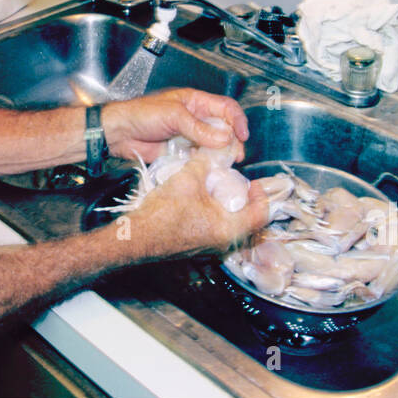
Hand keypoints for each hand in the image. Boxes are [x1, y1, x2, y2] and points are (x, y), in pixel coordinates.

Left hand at [101, 88, 249, 163]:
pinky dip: (206, 163)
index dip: (237, 120)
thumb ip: (199, 128)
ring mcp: (189, 136)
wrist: (119, 133)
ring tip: (224, 164)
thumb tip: (224, 138)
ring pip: (213, 146)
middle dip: (232, 141)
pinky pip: (199, 158)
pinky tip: (209, 169)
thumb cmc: (141, 114)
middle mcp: (195, 119)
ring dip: (220, 155)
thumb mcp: (173, 116)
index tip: (242, 136)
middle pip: (223, 129)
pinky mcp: (181, 152)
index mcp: (195, 102)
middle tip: (236, 155)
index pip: (225, 108)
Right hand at [127, 158, 269, 259]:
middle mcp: (223, 243)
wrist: (136, 236)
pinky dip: (215, 215)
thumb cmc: (164, 212)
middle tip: (239, 184)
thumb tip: (213, 149)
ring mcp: (209, 248)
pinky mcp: (196, 247)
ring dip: (229, 208)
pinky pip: (215, 230)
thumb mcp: (189, 178)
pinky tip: (203, 200)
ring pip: (230, 226)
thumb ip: (205, 162)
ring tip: (220, 189)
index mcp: (229, 229)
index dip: (262, 195)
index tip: (254, 182)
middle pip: (247, 221)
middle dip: (245, 200)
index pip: (261, 214)